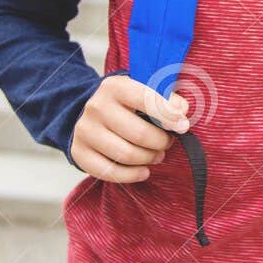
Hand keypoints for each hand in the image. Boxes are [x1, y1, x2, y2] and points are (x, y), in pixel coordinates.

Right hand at [68, 75, 189, 183]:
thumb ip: (165, 98)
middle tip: (167, 142)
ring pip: (126, 155)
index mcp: (115, 86)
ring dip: (149, 158)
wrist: (92, 114)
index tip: (183, 126)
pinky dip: (133, 175)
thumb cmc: (127, 105)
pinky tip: (143, 171)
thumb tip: (183, 111)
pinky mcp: (79, 152)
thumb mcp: (143, 91)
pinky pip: (111, 172)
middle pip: (139, 134)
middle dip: (161, 142)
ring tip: (157, 155)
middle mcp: (96, 106)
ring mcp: (85, 130)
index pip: (147, 100)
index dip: (169, 115)